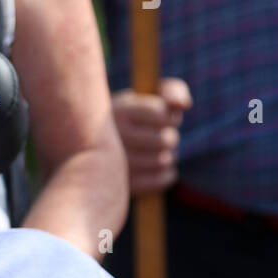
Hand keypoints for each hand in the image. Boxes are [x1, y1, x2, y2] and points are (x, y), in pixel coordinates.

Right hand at [111, 78, 192, 194]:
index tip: (161, 117)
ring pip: (165, 160)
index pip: (161, 113)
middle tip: (159, 135)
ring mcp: (117, 165)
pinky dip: (168, 172)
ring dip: (168, 154)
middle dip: (170, 135)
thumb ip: (171, 91)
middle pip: (167, 139)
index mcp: (118, 111)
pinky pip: (164, 178)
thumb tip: (183, 104)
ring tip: (155, 150)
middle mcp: (114, 138)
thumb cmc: (132, 116)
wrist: (94, 149)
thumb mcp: (146, 96)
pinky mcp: (126, 186)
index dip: (169, 116)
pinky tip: (157, 165)